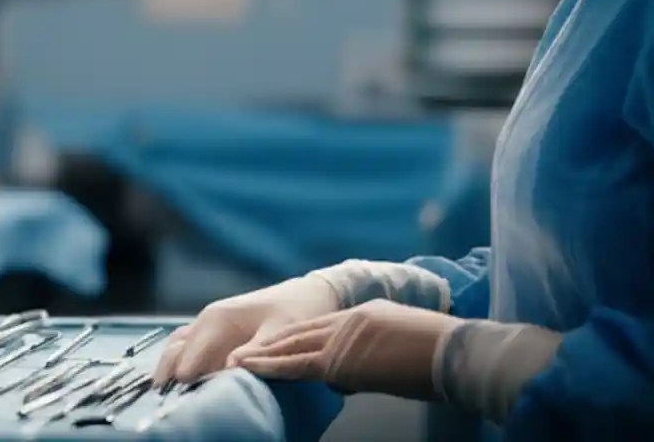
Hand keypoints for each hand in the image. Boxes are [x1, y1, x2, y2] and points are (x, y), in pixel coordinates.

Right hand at [154, 276, 341, 383]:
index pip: (191, 351)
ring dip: (170, 368)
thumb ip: (254, 351)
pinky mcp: (215, 335)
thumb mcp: (279, 330)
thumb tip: (230, 369)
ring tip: (165, 392)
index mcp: (218, 318)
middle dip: (168, 372)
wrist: (309, 293)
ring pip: (178, 348)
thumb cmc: (296, 309)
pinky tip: (180, 382)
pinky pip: (188, 349)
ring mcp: (209, 328)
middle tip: (165, 396)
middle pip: (176, 348)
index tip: (183, 392)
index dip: (185, 374)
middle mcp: (207, 321)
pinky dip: (180, 364)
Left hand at [232, 298, 461, 399]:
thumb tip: (350, 377)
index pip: (319, 326)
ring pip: (292, 346)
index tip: (273, 342)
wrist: (456, 354)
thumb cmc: (442, 356)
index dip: (294, 336)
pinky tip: (251, 369)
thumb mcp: (401, 346)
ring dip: (263, 355)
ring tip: (237, 360)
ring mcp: (342, 338)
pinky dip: (272, 367)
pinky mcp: (341, 360)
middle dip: (271, 343)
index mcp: (364, 314)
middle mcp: (348, 320)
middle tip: (244, 350)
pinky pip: (298, 365)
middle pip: (300, 332)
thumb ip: (372, 354)